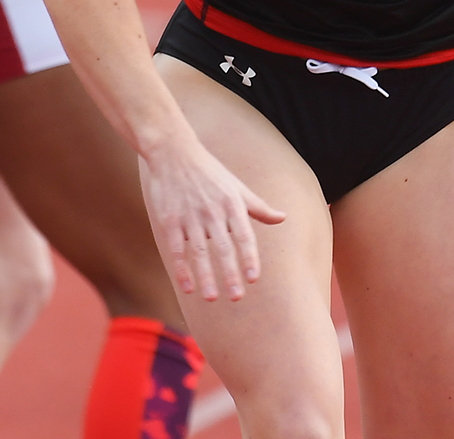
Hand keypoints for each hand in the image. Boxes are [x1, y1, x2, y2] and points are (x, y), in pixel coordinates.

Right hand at [139, 137, 285, 301]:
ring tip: (211, 298)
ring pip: (198, 251)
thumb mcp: (237, 187)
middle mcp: (212, 211)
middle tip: (236, 297)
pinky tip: (187, 287)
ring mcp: (190, 216)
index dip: (249, 258)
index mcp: (232, 204)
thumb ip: (259, 207)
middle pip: (222, 248)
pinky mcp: (169, 220)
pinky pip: (176, 248)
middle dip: (230, 274)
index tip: (253, 279)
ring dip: (205, 276)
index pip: (244, 236)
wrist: (174, 153)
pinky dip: (181, 268)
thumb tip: (283, 217)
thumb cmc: (211, 172)